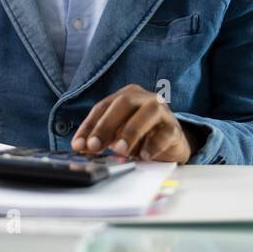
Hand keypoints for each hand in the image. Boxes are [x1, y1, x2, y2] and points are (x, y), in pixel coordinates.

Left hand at [71, 84, 196, 162]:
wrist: (171, 143)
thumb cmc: (141, 135)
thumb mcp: (118, 135)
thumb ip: (102, 139)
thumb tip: (83, 148)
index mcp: (127, 95)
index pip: (103, 107)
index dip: (88, 126)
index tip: (78, 145)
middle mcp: (144, 98)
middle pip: (123, 103)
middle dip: (106, 125)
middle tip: (94, 146)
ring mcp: (162, 111)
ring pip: (148, 112)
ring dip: (131, 131)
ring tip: (121, 150)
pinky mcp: (174, 128)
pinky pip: (165, 133)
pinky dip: (153, 144)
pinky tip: (144, 155)